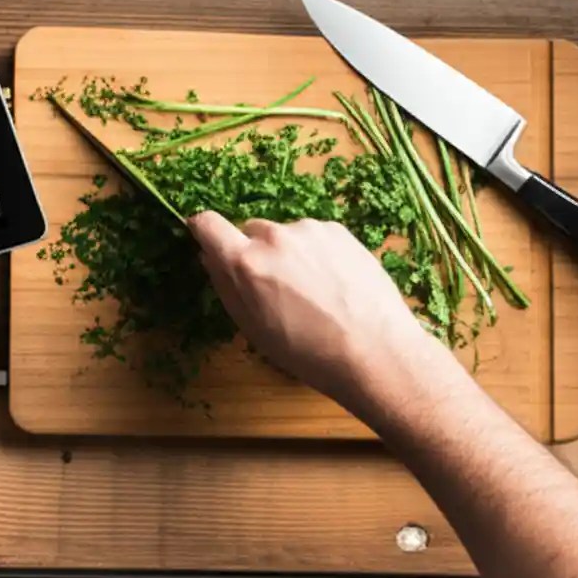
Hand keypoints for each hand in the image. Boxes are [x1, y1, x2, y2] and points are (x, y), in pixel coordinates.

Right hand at [188, 211, 432, 406]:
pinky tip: (332, 285)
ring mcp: (310, 229)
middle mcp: (275, 236)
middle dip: (254, 254)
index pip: (208, 224)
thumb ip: (226, 287)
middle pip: (250, 232)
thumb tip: (209, 256)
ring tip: (312, 293)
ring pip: (284, 236)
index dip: (202, 230)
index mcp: (247, 262)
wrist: (376, 351)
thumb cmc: (307, 352)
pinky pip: (313, 236)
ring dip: (288, 254)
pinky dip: (314, 254)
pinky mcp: (339, 230)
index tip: (206, 240)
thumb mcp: (253, 328)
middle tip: (274, 290)